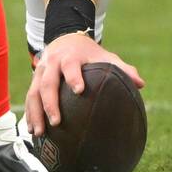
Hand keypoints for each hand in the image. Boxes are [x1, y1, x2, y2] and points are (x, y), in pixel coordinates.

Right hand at [25, 32, 144, 136]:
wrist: (65, 39)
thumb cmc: (89, 53)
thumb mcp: (105, 56)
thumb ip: (123, 69)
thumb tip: (141, 84)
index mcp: (71, 56)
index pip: (71, 66)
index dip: (74, 77)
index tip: (79, 90)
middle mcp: (53, 63)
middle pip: (48, 82)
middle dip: (50, 102)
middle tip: (57, 121)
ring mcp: (40, 72)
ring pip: (34, 92)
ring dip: (36, 113)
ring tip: (39, 132)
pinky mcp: (34, 80)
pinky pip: (29, 98)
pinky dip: (30, 114)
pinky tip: (32, 131)